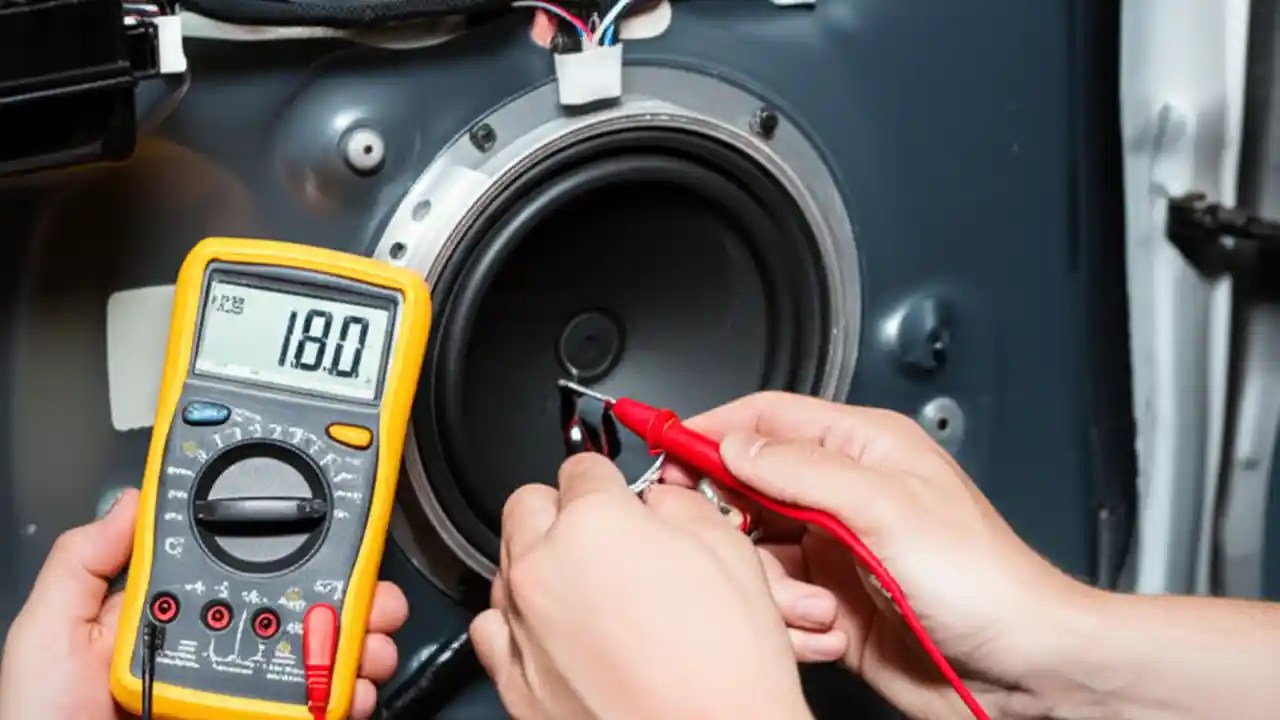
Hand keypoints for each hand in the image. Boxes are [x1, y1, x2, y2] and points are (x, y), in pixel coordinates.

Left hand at [0, 489, 408, 719]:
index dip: (288, 546)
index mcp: (170, 616)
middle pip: (296, 609)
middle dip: (350, 594)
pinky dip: (347, 695)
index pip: (239, 568)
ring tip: (373, 642)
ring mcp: (238, 692)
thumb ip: (83, 563)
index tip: (328, 528)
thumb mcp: (48, 632)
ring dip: (360, 642)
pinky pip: (313, 707)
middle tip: (374, 594)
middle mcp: (214, 649)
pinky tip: (357, 688)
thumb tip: (134, 500)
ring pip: (317, 657)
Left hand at [470, 453, 815, 719]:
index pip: (582, 467)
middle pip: (528, 505)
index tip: (621, 498)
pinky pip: (495, 628)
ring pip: (508, 564)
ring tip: (595, 596)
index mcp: (594, 523)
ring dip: (542, 565)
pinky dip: (520, 621)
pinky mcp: (513, 677)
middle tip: (605, 540)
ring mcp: (521, 625)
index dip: (610, 482)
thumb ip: (680, 507)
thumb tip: (658, 503)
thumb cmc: (727, 670)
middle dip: (564, 512)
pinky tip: (560, 631)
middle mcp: (544, 567)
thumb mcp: (730, 553)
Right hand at [671, 392, 1101, 719]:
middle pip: (749, 481)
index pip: (768, 417)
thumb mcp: (886, 509)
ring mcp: (836, 549)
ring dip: (766, 577)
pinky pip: (775, 597)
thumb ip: (802, 470)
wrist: (1021, 669)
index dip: (711, 427)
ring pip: (754, 546)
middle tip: (710, 531)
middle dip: (726, 509)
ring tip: (807, 600)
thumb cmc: (987, 583)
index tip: (663, 442)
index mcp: (864, 449)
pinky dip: (785, 615)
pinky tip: (822, 627)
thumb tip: (735, 444)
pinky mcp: (831, 601)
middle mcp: (846, 494)